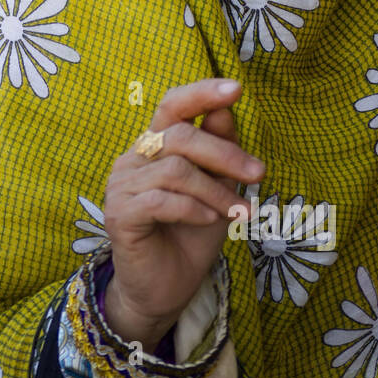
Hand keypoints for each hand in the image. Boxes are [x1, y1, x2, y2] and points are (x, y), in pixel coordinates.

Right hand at [101, 78, 263, 350]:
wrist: (166, 288)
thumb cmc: (191, 235)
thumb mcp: (217, 188)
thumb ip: (219, 149)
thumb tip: (227, 108)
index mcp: (155, 146)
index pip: (172, 106)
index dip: (201, 92)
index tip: (236, 88)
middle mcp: (133, 159)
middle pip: (180, 136)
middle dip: (225, 154)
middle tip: (259, 175)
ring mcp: (121, 185)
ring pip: (176, 170)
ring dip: (216, 191)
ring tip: (239, 213)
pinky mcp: (118, 214)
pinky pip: (162, 200)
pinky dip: (194, 209)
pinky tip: (210, 221)